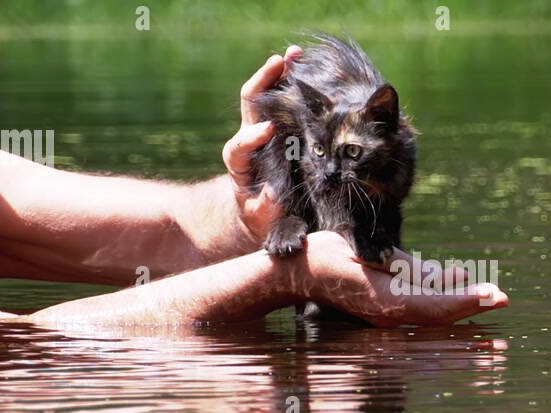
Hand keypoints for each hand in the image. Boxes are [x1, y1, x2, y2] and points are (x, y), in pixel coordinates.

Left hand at [223, 45, 303, 240]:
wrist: (264, 212)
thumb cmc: (264, 217)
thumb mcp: (262, 219)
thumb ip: (266, 208)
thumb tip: (275, 194)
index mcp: (240, 163)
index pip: (239, 147)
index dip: (251, 137)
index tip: (267, 131)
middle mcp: (249, 139)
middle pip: (251, 103)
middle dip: (264, 81)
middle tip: (281, 62)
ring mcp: (264, 128)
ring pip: (268, 94)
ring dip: (281, 72)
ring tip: (298, 55)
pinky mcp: (280, 126)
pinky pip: (285, 99)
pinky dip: (295, 81)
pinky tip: (311, 67)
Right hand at [285, 232, 508, 326]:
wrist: (297, 274)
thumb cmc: (329, 256)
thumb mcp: (371, 255)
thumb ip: (411, 268)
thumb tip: (452, 276)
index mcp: (387, 301)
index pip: (437, 305)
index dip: (468, 301)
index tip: (495, 296)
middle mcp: (391, 315)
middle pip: (442, 317)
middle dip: (474, 310)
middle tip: (505, 301)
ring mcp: (388, 316)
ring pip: (435, 317)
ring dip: (465, 312)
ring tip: (493, 303)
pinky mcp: (386, 310)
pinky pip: (422, 311)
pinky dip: (446, 305)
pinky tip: (463, 292)